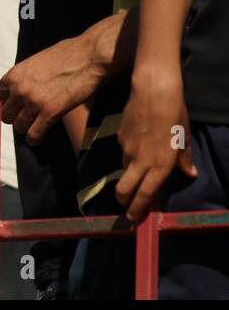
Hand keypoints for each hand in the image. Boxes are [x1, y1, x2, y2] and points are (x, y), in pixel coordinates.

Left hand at [0, 31, 104, 144]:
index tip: (14, 109)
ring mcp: (34, 101)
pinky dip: (35, 139)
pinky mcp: (50, 112)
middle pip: (5, 115)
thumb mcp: (35, 61)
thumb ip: (20, 76)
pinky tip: (39, 137)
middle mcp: (19, 89)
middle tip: (26, 118)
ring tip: (35, 126)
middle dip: (15, 118)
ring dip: (26, 129)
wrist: (90, 56)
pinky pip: (34, 134)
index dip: (6, 105)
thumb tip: (4, 84)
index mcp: (14, 75)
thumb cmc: (66, 55)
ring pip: (18, 126)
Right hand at [115, 69, 196, 221]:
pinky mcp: (120, 136)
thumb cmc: (175, 114)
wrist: (153, 91)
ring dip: (129, 173)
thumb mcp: (184, 137)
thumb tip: (190, 174)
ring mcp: (128, 149)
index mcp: (161, 164)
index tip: (134, 219)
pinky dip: (129, 152)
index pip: (146, 194)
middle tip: (125, 204)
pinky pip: (123, 150)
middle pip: (125, 188)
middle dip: (123, 200)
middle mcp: (141, 160)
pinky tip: (138, 140)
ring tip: (138, 168)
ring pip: (125, 168)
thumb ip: (184, 158)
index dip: (138, 208)